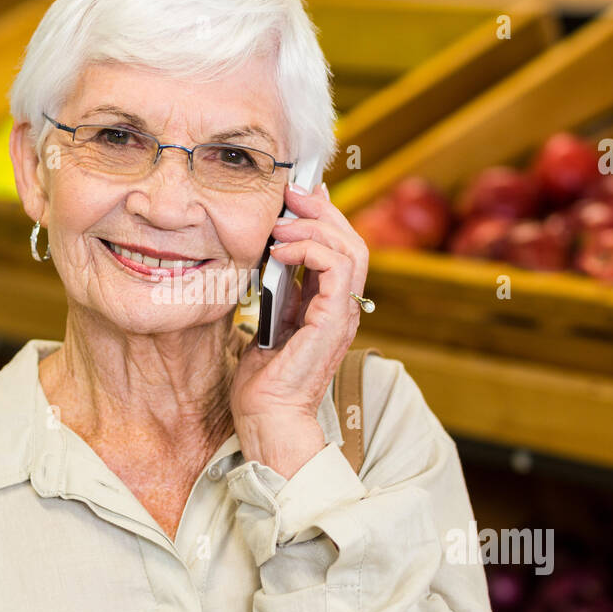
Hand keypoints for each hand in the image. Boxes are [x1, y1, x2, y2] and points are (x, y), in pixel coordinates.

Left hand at [231, 182, 369, 476]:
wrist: (266, 419)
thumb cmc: (261, 383)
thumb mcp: (266, 323)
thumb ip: (276, 292)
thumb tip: (266, 257)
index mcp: (329, 307)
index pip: (339, 247)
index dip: (322, 215)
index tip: (295, 194)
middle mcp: (343, 308)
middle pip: (351, 240)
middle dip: (321, 209)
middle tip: (290, 192)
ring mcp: (343, 314)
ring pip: (350, 248)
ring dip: (313, 226)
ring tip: (279, 224)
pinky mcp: (333, 321)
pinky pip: (336, 267)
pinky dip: (309, 249)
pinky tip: (278, 251)